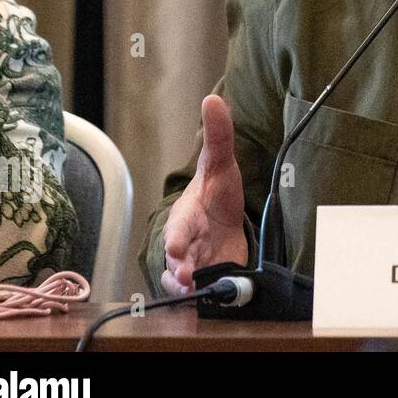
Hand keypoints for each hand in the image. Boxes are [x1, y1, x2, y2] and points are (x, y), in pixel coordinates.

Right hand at [161, 94, 248, 295]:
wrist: (221, 225)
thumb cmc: (216, 194)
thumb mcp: (222, 164)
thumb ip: (219, 135)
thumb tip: (213, 98)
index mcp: (186, 216)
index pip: (178, 227)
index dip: (176, 237)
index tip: (174, 247)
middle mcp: (184, 243)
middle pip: (176, 260)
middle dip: (179, 268)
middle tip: (186, 276)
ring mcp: (191, 265)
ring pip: (181, 282)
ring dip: (187, 288)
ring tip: (196, 291)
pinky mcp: (203, 282)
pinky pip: (193, 296)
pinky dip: (197, 299)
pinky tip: (205, 300)